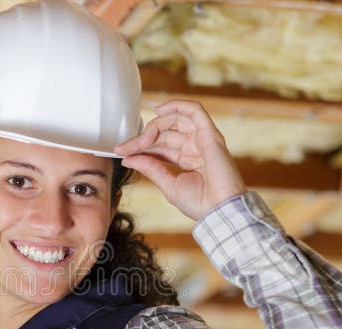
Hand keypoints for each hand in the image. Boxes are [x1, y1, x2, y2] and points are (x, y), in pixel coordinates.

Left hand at [114, 99, 246, 220]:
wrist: (219, 211)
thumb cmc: (201, 203)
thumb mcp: (168, 184)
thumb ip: (150, 168)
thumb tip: (128, 158)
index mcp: (188, 160)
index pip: (160, 146)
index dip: (141, 146)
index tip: (122, 152)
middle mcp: (195, 147)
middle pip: (165, 133)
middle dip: (142, 138)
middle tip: (125, 147)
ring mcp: (203, 139)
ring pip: (176, 120)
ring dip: (155, 125)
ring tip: (142, 139)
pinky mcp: (210, 134)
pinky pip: (195, 111)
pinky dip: (177, 105)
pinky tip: (159, 109)